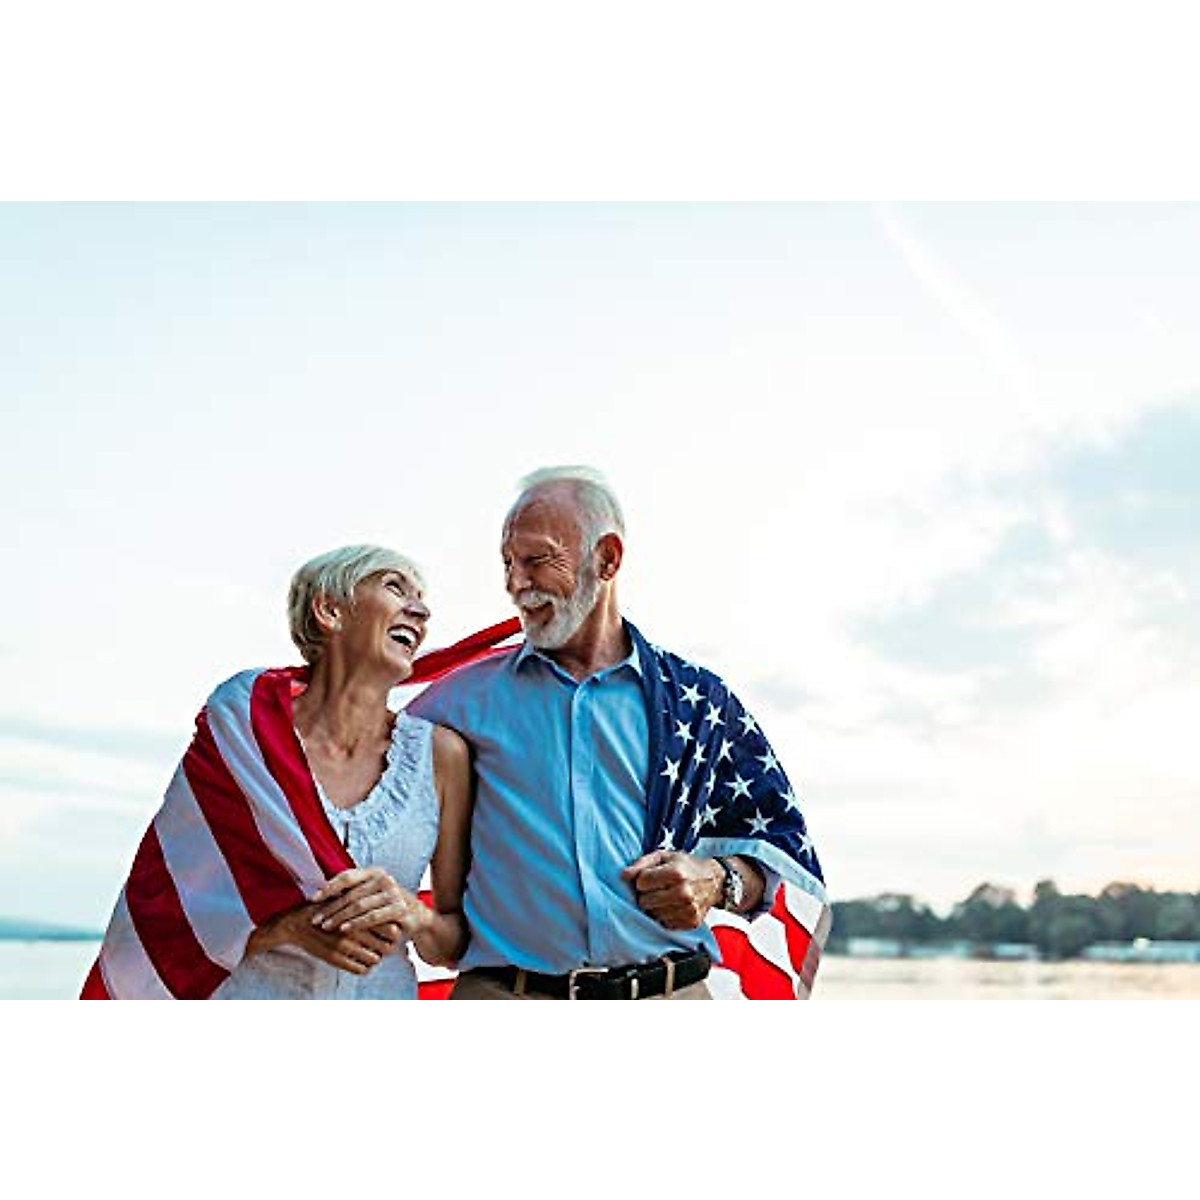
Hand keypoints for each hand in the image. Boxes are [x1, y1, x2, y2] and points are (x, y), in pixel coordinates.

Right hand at [251, 905, 402, 975]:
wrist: (296, 923)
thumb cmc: (324, 909)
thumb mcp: (345, 900)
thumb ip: (364, 905)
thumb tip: (386, 910)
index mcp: (360, 914)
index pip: (392, 929)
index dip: (395, 934)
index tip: (391, 934)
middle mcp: (354, 930)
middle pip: (386, 947)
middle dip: (387, 948)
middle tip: (384, 946)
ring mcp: (344, 946)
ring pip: (374, 960)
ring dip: (375, 958)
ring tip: (372, 954)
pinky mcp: (334, 959)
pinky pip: (360, 970)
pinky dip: (364, 968)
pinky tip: (361, 962)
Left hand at [310, 867, 431, 939]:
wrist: (416, 916)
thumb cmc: (387, 905)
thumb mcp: (372, 893)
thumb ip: (353, 891)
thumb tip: (319, 894)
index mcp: (374, 872)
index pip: (347, 877)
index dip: (328, 887)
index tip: (312, 899)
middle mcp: (384, 879)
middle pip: (351, 893)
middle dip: (330, 907)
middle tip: (315, 919)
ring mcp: (393, 893)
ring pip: (359, 905)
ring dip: (340, 917)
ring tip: (325, 926)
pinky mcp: (399, 908)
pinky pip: (373, 916)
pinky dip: (356, 923)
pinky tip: (344, 929)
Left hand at [621, 850, 723, 928]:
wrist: (714, 880)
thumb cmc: (686, 866)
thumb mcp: (663, 856)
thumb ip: (641, 864)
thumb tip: (623, 876)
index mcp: (676, 873)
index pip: (641, 883)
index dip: (642, 879)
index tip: (650, 877)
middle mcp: (683, 893)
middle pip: (644, 901)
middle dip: (646, 895)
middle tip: (656, 888)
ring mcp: (688, 910)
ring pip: (652, 914)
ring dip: (654, 907)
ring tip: (665, 896)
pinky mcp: (690, 922)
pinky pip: (664, 924)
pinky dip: (664, 916)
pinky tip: (672, 906)